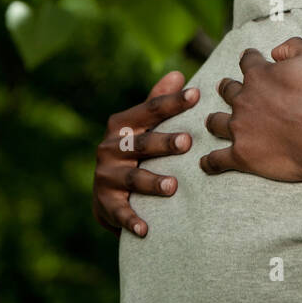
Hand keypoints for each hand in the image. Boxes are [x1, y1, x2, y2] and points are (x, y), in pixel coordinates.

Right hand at [92, 71, 198, 237]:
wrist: (106, 190)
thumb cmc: (134, 149)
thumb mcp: (142, 124)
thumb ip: (158, 100)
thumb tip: (177, 74)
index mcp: (123, 124)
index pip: (151, 109)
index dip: (173, 101)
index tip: (197, 94)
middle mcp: (110, 147)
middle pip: (142, 143)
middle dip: (164, 142)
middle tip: (188, 141)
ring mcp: (106, 176)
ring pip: (133, 178)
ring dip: (152, 182)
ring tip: (173, 186)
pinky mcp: (105, 202)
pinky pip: (119, 212)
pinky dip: (131, 220)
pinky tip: (145, 228)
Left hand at [200, 37, 301, 183]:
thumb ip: (293, 47)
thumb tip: (275, 52)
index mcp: (259, 75)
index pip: (247, 61)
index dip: (250, 58)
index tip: (251, 58)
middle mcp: (244, 100)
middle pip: (227, 90)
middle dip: (228, 88)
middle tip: (228, 89)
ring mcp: (240, 129)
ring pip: (216, 122)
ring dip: (214, 120)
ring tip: (213, 121)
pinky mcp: (241, 156)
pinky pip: (216, 159)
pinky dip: (209, 162)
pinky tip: (206, 163)